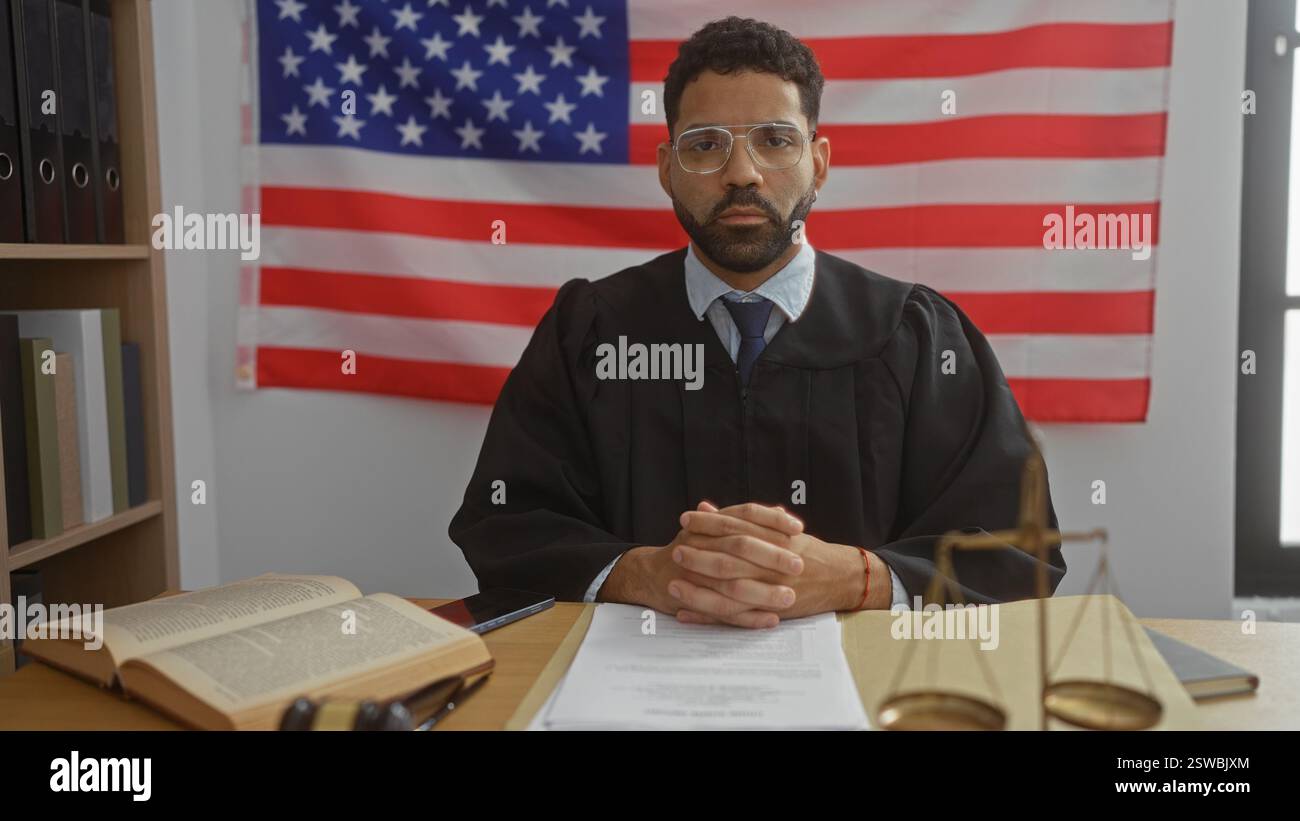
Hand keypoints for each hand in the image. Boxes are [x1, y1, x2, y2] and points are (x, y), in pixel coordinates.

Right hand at [597, 505, 806, 628]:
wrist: (649, 575)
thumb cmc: (689, 550)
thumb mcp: (710, 529)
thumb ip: (742, 521)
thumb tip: (778, 509)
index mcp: (709, 525)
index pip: (744, 514)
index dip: (771, 520)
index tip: (797, 528)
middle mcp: (700, 544)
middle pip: (740, 547)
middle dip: (771, 557)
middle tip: (798, 565)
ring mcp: (694, 573)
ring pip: (733, 582)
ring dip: (763, 592)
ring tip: (789, 598)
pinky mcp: (692, 600)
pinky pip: (723, 611)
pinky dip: (748, 617)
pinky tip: (771, 620)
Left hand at [671, 501, 888, 622]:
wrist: (842, 577)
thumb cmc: (807, 550)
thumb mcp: (779, 528)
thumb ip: (742, 519)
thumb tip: (705, 506)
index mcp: (775, 537)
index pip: (738, 525)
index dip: (710, 522)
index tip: (686, 518)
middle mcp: (774, 562)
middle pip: (731, 557)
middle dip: (701, 554)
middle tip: (677, 550)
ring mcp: (773, 589)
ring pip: (731, 590)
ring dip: (700, 588)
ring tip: (674, 583)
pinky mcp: (771, 611)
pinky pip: (735, 617)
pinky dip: (709, 617)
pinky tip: (686, 614)